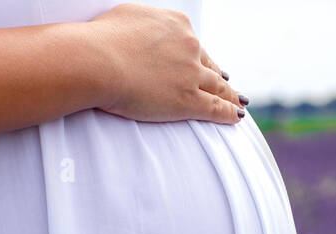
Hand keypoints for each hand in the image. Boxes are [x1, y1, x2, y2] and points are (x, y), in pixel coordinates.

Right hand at [90, 5, 246, 124]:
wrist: (97, 61)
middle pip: (209, 65)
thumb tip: (144, 29)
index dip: (199, 57)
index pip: (192, 44)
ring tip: (238, 102)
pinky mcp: (188, 100)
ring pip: (218, 87)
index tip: (205, 64)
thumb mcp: (128, 16)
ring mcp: (191, 75)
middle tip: (228, 83)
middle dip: (219, 76)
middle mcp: (189, 47)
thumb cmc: (102, 38)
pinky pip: (215, 108)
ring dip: (230, 95)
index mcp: (177, 25)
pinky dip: (229, 112)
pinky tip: (236, 115)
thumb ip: (145, 24)